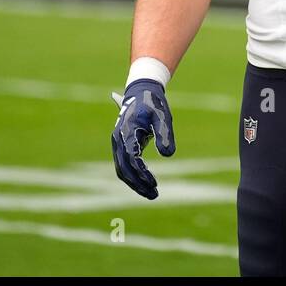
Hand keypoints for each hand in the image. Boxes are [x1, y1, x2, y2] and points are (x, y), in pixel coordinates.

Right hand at [110, 79, 175, 199]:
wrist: (142, 91)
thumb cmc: (153, 103)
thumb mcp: (163, 116)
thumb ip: (165, 134)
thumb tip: (168, 155)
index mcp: (126, 131)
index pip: (131, 158)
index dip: (141, 173)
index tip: (154, 183)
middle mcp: (118, 139)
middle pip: (123, 168)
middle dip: (137, 184)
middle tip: (154, 194)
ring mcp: (117, 142)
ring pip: (121, 169)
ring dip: (134, 183)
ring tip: (152, 193)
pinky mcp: (121, 145)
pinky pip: (123, 165)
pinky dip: (133, 176)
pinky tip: (145, 183)